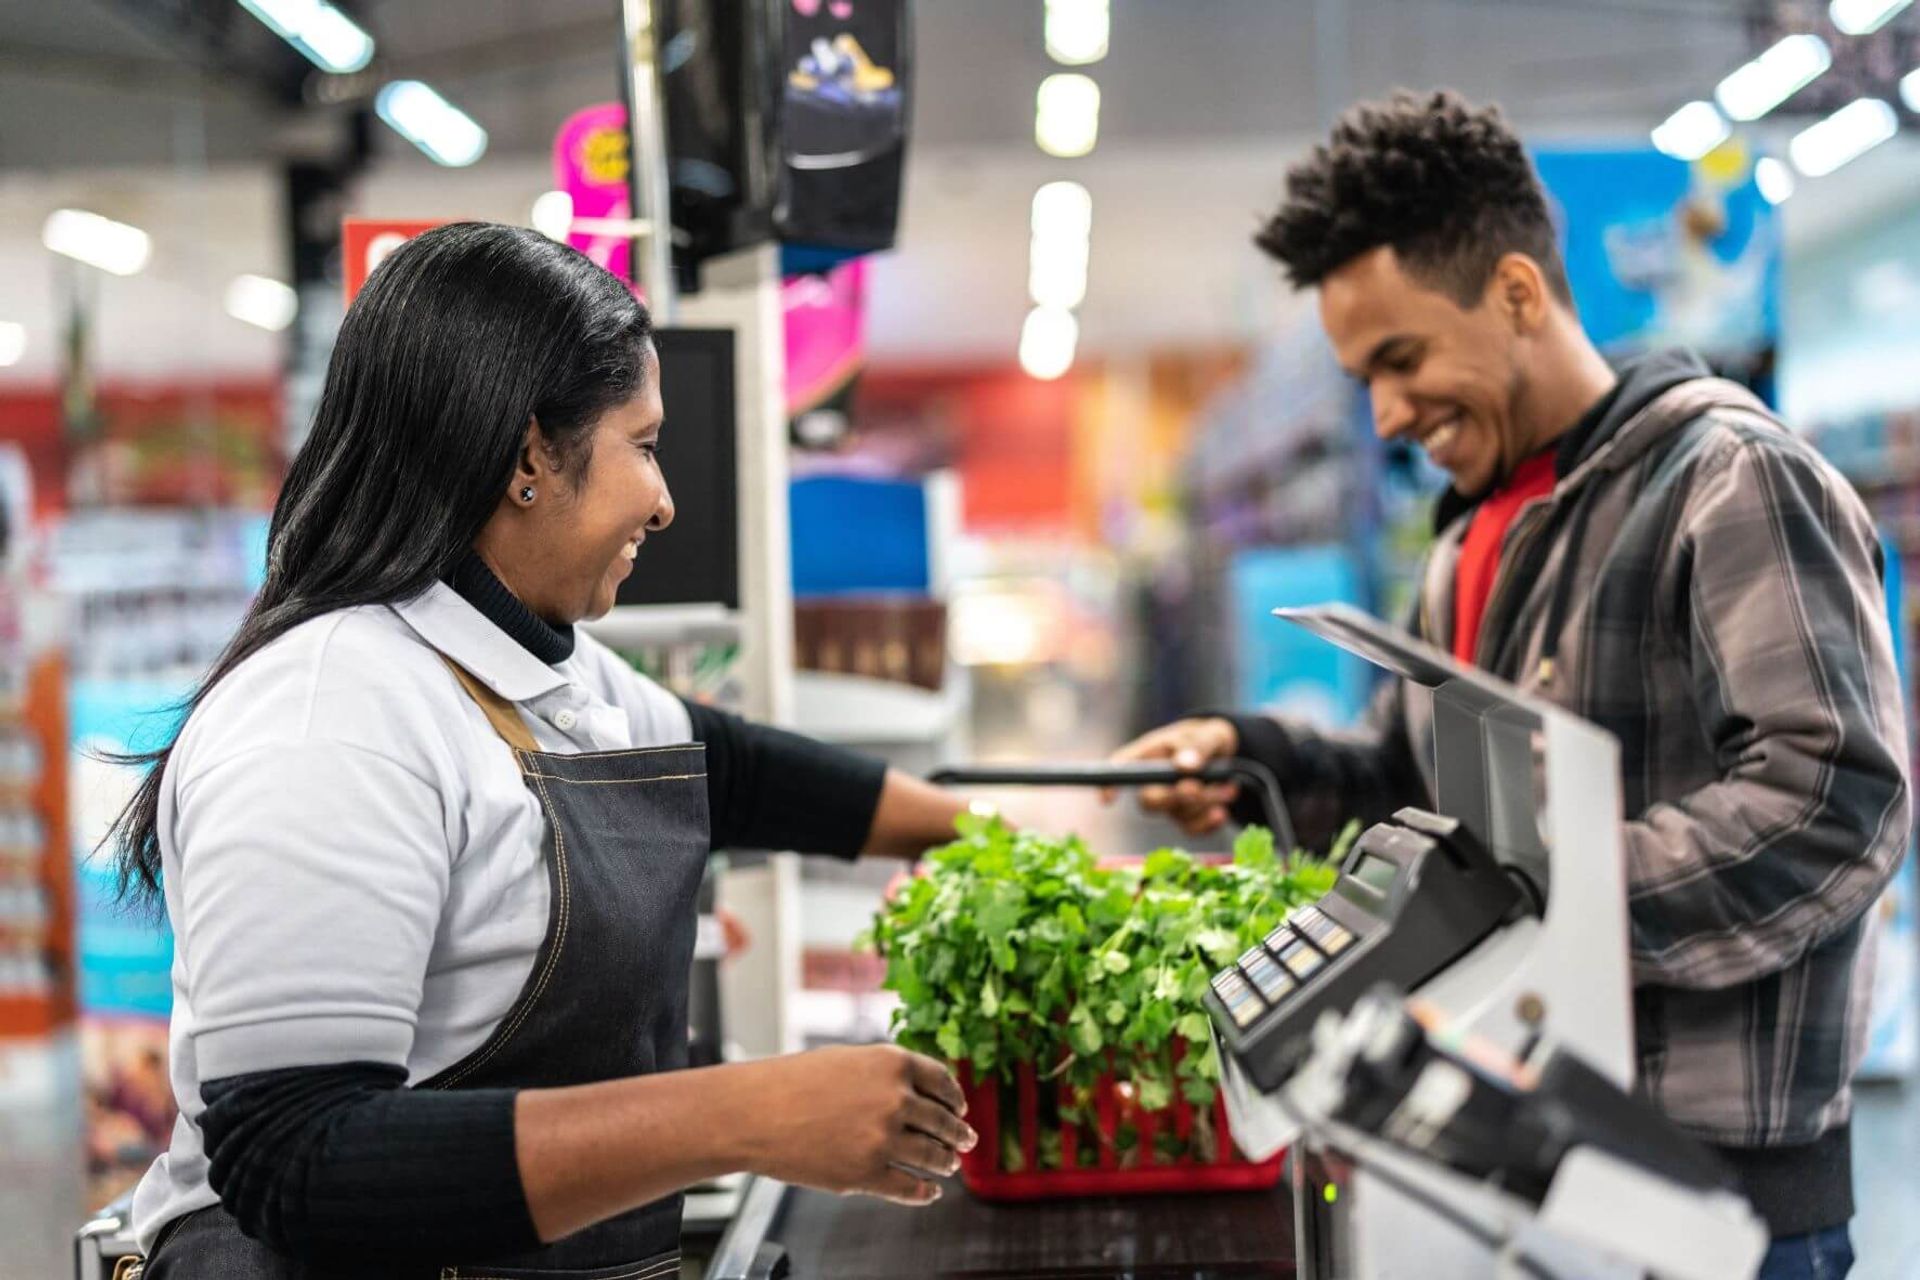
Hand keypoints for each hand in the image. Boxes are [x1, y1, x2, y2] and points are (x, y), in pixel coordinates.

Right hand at [737, 1045, 975, 1204]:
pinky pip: (909, 1187)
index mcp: (893, 1063)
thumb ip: (886, 1073)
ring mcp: (883, 1138)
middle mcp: (895, 1099)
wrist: (755, 1112)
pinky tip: (929, 1192)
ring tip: (949, 1164)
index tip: (960, 1108)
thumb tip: (920, 1094)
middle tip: (967, 1140)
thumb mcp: (849, 1060)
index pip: (942, 1081)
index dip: (955, 1097)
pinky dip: (924, 1192)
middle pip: (943, 1120)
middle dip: (958, 1133)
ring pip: (932, 1155)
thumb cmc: (794, 1082)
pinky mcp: (866, 1173)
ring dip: (945, 1162)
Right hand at [1106, 716, 1241, 835]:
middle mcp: (1152, 781)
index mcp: (1149, 754)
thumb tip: (1184, 765)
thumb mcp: (1208, 734)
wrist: (1227, 752)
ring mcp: (1168, 801)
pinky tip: (1222, 812)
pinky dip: (1208, 823)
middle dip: (1177, 798)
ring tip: (1229, 788)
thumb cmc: (1208, 736)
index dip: (1109, 784)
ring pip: (1177, 814)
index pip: (1121, 768)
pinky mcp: (1185, 817)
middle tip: (1201, 787)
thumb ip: (1197, 747)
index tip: (1107, 799)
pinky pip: (1190, 829)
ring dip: (1204, 804)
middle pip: (1150, 801)